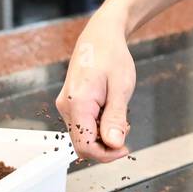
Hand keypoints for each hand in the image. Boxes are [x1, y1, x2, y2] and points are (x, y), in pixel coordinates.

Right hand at [55, 9, 136, 161]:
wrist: (101, 36)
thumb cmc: (112, 57)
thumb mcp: (121, 88)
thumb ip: (116, 118)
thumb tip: (114, 145)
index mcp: (77, 103)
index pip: (85, 146)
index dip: (107, 155)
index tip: (126, 149)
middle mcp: (66, 107)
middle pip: (83, 145)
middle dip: (106, 145)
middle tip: (125, 128)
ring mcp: (66, 106)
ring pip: (84, 136)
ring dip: (104, 135)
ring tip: (119, 114)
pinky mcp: (71, 104)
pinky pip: (84, 125)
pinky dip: (99, 126)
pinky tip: (111, 110)